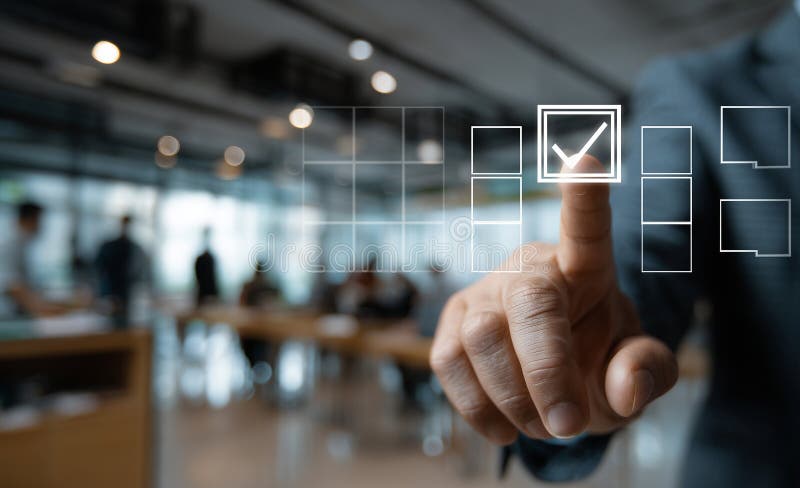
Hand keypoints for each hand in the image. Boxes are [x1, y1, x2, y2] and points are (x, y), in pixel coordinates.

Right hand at [430, 156, 677, 442]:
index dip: (585, 198)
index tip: (585, 162)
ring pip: (482, 338)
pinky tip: (505, 426)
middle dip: (547, 374)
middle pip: (529, 304)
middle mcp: (530, 269)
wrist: (551, 377)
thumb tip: (624, 389)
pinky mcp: (451, 322)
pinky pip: (447, 362)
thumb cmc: (598, 361)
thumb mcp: (637, 370)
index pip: (586, 228)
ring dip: (514, 398)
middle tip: (568, 427)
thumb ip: (646, 372)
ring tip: (542, 425)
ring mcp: (484, 292)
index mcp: (586, 267)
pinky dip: (477, 407)